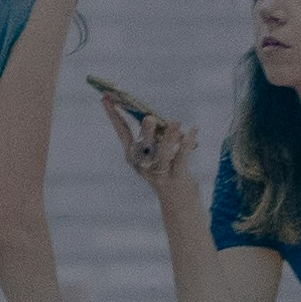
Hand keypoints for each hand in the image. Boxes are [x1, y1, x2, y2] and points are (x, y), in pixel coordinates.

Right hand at [93, 81, 198, 201]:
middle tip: (149, 117)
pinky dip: (188, 143)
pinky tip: (195, 129)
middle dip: (145, 132)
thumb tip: (157, 118)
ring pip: (163, 154)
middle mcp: (143, 165)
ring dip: (170, 138)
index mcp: (134, 157)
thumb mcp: (158, 153)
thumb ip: (155, 136)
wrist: (178, 204)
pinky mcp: (177, 178)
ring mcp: (159, 174)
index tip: (105, 98)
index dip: (113, 115)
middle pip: (142, 146)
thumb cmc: (167, 172)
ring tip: (176, 122)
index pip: (122, 132)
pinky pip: (182, 158)